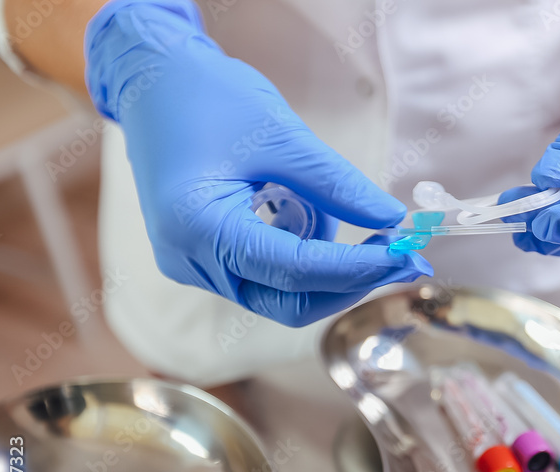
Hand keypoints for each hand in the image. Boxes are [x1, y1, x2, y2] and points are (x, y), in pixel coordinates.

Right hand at [85, 0, 430, 326]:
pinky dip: (297, 250)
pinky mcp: (201, 258)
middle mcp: (189, 260)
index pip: (294, 272)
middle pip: (287, 302)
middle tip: (397, 254)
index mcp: (198, 229)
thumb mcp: (282, 136)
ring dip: (321, 261)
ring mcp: (192, 265)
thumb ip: (337, 185)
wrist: (152, 82)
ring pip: (278, 291)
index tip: (407, 258)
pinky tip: (296, 204)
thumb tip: (391, 218)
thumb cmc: (208, 97)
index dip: (357, 269)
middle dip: (346, 282)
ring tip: (320, 198)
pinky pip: (263, 273)